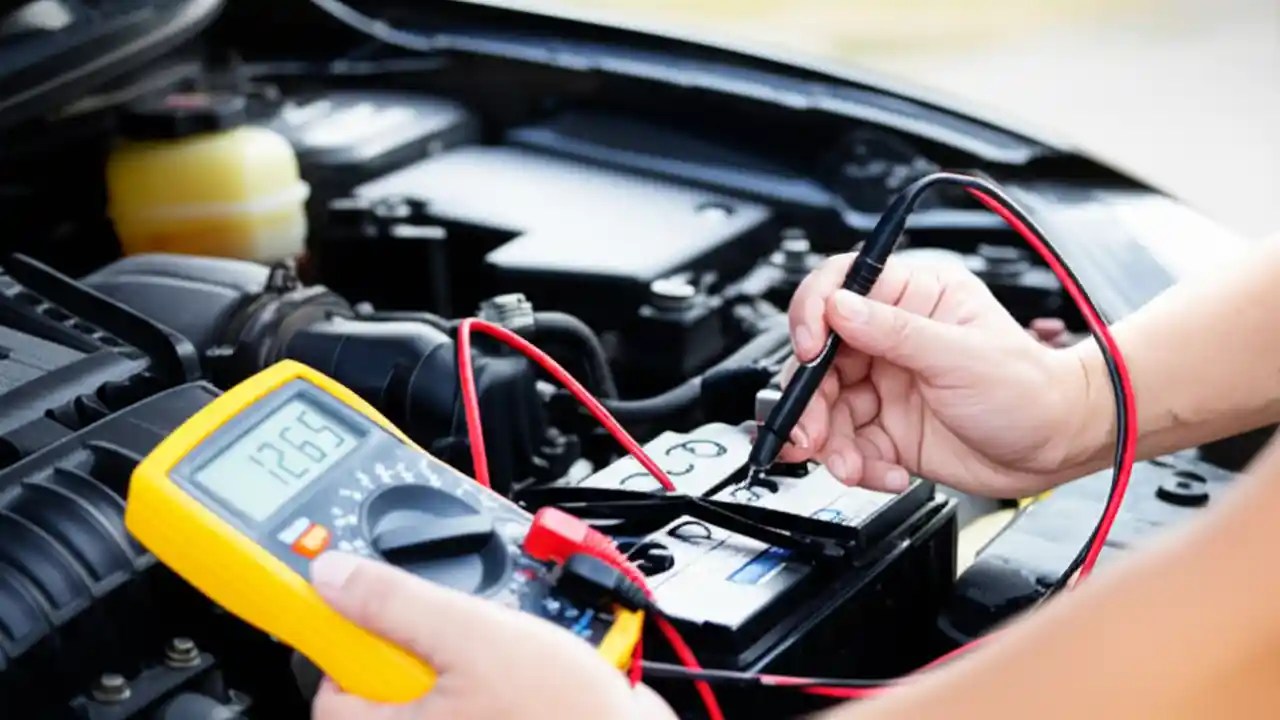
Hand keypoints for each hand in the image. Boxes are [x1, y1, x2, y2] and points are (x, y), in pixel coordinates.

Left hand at [309, 552, 675, 719]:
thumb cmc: (563, 713)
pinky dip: (487, 670)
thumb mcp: (474, 636)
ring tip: (506, 648)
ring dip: (461, 650)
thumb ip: (395, 602)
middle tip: (464, 629)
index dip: (354, 630)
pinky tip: (521, 664)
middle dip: (424, 639)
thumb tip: (330, 574)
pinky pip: (467, 692)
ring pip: (434, 679)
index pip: (330, 680)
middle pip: (386, 676)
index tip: (361, 593)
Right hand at [780, 252, 1090, 497]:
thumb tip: (839, 306)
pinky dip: (856, 464)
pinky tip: (884, 472)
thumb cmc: (1029, 389)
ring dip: (828, 442)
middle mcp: (891, 339)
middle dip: (810, 399)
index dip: (814, 315)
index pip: (840, 287)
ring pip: (826, 407)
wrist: (1056, 449)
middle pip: (821, 358)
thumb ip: (895, 332)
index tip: (809, 349)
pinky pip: (848, 445)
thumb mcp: (961, 355)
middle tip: (810, 431)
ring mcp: (886, 385)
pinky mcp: (886, 429)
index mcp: (912, 299)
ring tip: (849, 466)